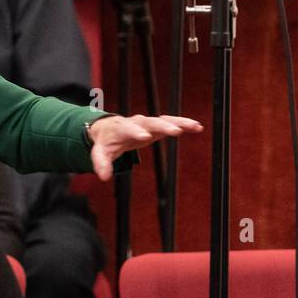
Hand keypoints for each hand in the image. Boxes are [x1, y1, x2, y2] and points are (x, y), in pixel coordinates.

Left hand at [87, 114, 202, 181]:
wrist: (109, 128)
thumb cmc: (106, 141)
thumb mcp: (100, 153)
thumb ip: (101, 163)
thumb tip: (104, 177)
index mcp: (121, 129)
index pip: (128, 129)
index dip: (136, 133)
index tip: (144, 137)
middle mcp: (136, 123)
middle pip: (150, 123)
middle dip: (162, 126)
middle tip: (175, 131)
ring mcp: (148, 123)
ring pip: (164, 120)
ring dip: (179, 122)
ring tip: (194, 126)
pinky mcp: (157, 125)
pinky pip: (171, 122)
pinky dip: (183, 123)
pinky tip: (197, 127)